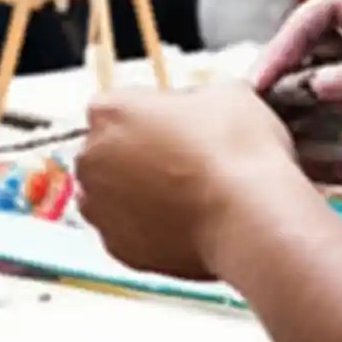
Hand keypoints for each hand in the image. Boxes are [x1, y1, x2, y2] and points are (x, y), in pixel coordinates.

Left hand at [76, 83, 296, 280]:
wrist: (250, 220)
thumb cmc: (237, 150)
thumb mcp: (226, 94)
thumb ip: (195, 97)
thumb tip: (199, 110)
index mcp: (109, 111)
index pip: (120, 105)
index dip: (153, 114)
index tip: (180, 125)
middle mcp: (91, 159)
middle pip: (108, 150)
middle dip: (137, 154)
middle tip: (184, 161)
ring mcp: (99, 208)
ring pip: (112, 194)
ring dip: (137, 193)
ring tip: (185, 196)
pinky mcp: (117, 248)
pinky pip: (127, 231)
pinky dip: (148, 228)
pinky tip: (183, 223)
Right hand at [253, 0, 341, 219]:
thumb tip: (317, 80)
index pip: (328, 12)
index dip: (292, 34)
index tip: (271, 72)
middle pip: (311, 56)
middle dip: (282, 78)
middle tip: (258, 109)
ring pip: (314, 102)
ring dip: (292, 119)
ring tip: (270, 141)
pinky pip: (330, 148)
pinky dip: (312, 158)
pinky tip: (299, 172)